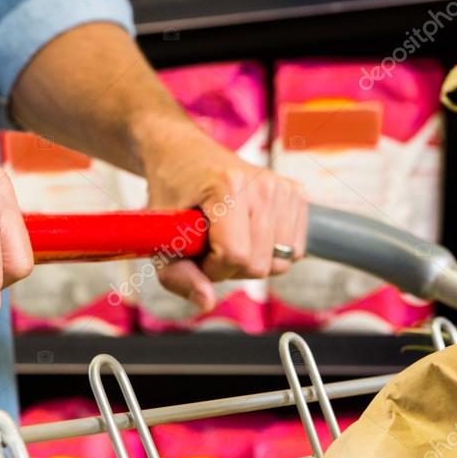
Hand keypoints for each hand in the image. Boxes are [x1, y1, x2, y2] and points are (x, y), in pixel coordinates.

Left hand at [143, 124, 308, 311]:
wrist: (185, 154)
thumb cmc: (171, 195)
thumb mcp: (160, 239)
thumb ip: (178, 276)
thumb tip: (206, 303)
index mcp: (228, 187)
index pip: (236, 255)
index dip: (213, 268)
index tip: (197, 253)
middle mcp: (263, 184)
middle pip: (261, 264)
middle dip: (232, 266)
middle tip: (210, 244)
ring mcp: (283, 188)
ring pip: (281, 261)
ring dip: (252, 260)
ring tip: (229, 236)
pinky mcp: (296, 193)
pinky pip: (294, 250)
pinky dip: (272, 251)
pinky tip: (250, 232)